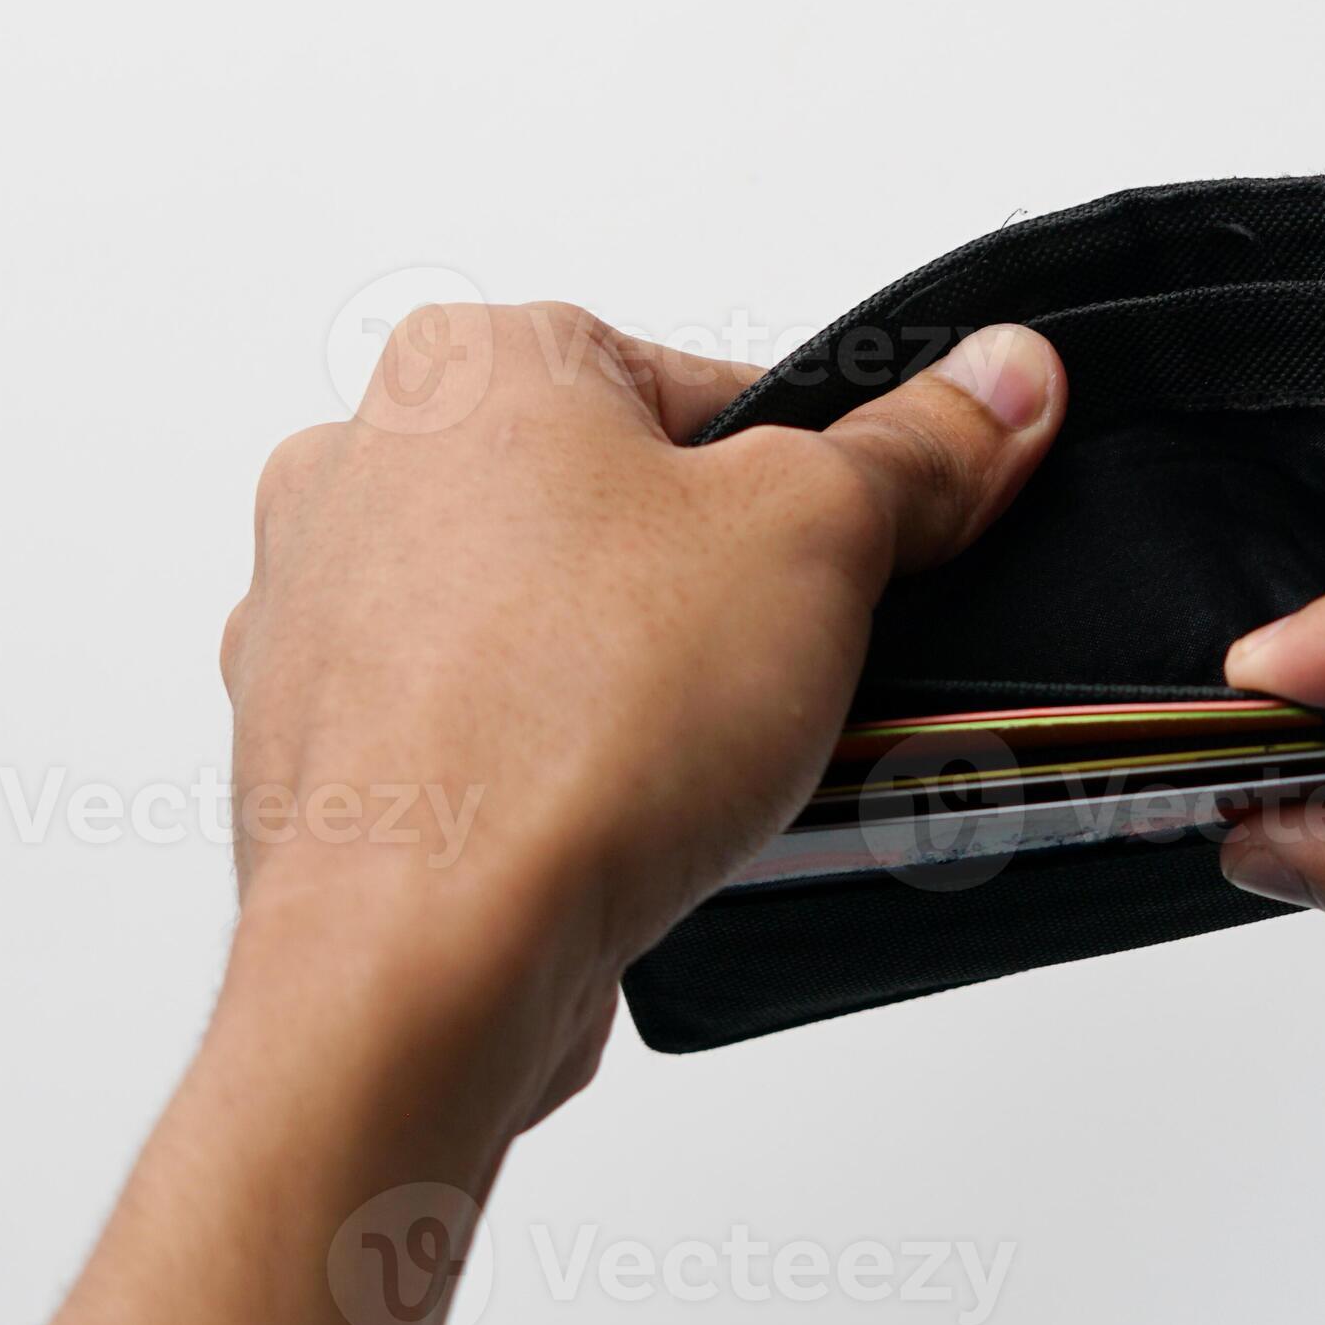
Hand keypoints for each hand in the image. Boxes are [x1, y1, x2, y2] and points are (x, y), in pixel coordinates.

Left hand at [14, 303, 1061, 1324]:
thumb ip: (919, 448)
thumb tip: (997, 384)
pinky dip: (573, 777)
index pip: (709, 392)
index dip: (821, 483)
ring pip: (561, 635)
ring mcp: (327, 624)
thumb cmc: (565, 728)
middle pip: (631, 514)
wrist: (420, 959)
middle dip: (730, 596)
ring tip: (722, 768)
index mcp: (471, 365)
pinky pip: (500, 741)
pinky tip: (632, 828)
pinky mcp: (333, 760)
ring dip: (653, 693)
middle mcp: (364, 471)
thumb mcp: (818, 533)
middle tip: (800, 670)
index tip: (874, 557)